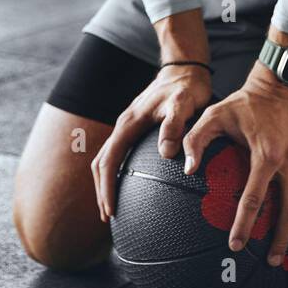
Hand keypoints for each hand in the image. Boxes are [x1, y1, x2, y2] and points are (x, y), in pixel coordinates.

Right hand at [91, 64, 213, 222]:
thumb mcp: (183, 104)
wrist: (185, 69)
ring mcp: (128, 127)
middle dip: (101, 191)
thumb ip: (175, 126)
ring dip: (106, 183)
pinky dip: (117, 173)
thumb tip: (165, 154)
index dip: (107, 187)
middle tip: (108, 217)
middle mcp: (123, 126)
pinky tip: (131, 186)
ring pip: (108, 159)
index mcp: (128, 124)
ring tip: (113, 207)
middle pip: (101, 163)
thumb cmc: (186, 87)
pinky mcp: (136, 128)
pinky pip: (120, 154)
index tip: (110, 210)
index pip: (109, 161)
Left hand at [181, 66, 287, 264]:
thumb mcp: (214, 114)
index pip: (254, 199)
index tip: (236, 246)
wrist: (282, 86)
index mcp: (266, 154)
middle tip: (272, 262)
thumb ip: (195, 140)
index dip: (244, 225)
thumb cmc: (245, 103)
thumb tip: (186, 169)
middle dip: (282, 240)